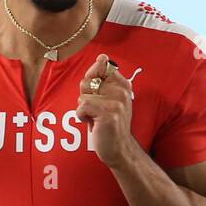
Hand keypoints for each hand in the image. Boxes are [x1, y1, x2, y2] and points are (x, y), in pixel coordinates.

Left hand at [75, 53, 136, 167]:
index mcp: (123, 84)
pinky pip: (82, 107)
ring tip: (96, 118)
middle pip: (87, 81)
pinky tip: (92, 124)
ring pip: (83, 96)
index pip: (100, 65)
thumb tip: (102, 56)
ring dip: (84, 109)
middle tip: (96, 110)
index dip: (92, 79)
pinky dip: (82, 117)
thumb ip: (102, 78)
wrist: (119, 148)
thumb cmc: (109, 123)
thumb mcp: (109, 97)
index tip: (97, 93)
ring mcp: (116, 102)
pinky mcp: (108, 114)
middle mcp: (122, 90)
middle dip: (86, 96)